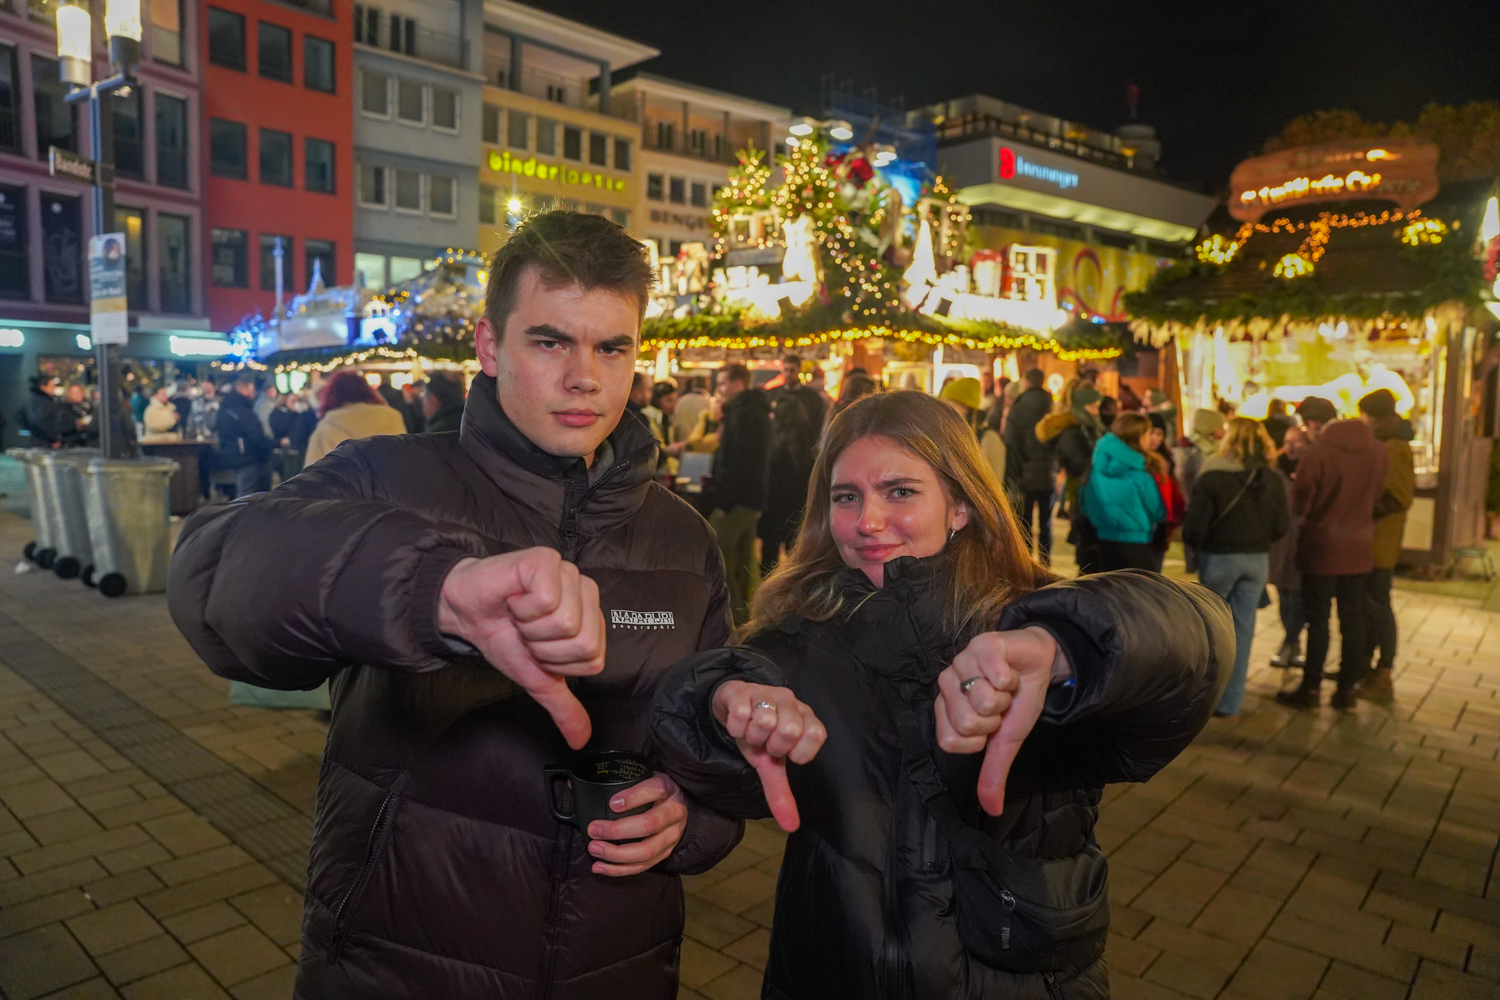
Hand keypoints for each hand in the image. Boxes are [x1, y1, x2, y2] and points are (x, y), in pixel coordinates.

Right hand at [438, 548, 604, 749]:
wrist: (466, 612)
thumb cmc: (504, 636)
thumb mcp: (536, 677)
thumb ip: (563, 706)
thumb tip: (581, 740)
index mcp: (592, 617)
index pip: (593, 659)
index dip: (557, 662)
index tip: (537, 648)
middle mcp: (586, 591)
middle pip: (584, 642)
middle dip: (544, 647)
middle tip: (526, 632)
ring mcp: (569, 572)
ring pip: (565, 622)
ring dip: (530, 628)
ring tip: (519, 615)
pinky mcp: (546, 559)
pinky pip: (546, 599)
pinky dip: (521, 608)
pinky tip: (513, 598)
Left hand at [586, 774, 686, 876]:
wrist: (680, 805)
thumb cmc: (654, 791)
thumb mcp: (643, 777)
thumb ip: (616, 780)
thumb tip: (574, 784)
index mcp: (667, 788)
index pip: (654, 790)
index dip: (633, 797)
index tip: (612, 804)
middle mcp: (674, 813)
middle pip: (649, 825)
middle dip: (618, 830)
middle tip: (593, 830)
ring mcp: (671, 837)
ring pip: (646, 851)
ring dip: (617, 854)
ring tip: (594, 849)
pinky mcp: (665, 854)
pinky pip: (643, 866)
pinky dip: (620, 870)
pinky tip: (600, 867)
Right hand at [712, 681, 826, 831]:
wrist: (732, 707)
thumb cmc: (759, 736)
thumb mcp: (770, 764)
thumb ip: (781, 793)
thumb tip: (791, 826)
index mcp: (805, 718)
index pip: (815, 735)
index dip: (795, 752)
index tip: (782, 753)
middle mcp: (791, 701)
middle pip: (789, 730)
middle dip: (770, 746)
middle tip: (764, 743)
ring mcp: (767, 691)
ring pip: (765, 721)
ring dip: (752, 736)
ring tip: (751, 732)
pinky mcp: (742, 689)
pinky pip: (742, 713)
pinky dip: (736, 726)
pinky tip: (738, 721)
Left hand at [934, 626, 1061, 815]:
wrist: (1040, 663)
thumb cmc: (1018, 699)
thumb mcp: (1007, 740)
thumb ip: (994, 771)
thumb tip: (991, 809)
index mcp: (947, 708)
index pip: (950, 740)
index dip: (979, 739)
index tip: (991, 726)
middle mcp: (947, 683)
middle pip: (967, 722)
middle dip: (995, 718)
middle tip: (1000, 703)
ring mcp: (961, 661)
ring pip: (982, 700)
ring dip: (1005, 697)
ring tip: (1005, 686)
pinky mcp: (981, 644)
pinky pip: (996, 676)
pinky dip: (1012, 680)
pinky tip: (1010, 671)